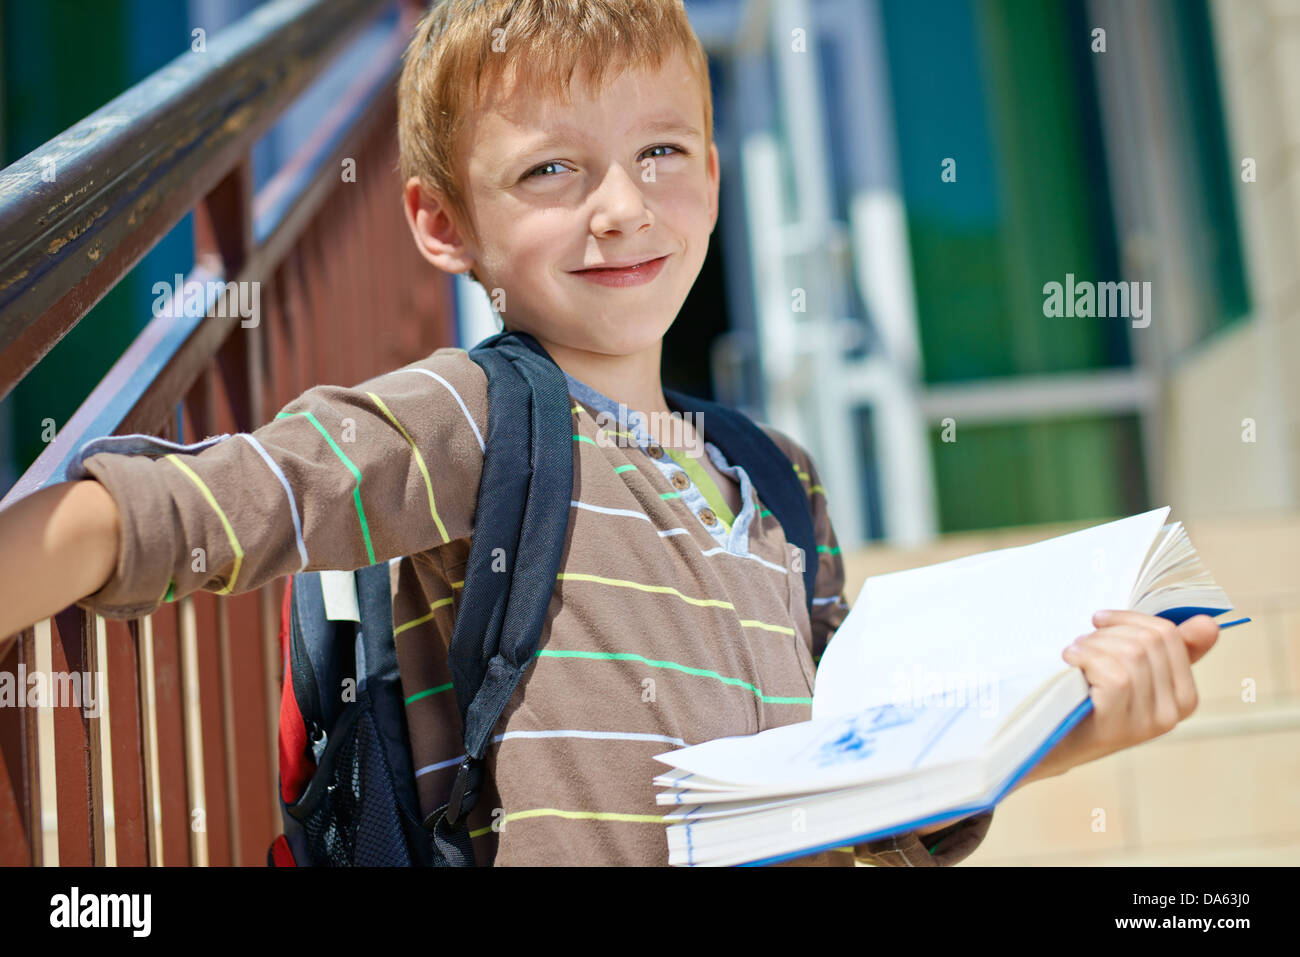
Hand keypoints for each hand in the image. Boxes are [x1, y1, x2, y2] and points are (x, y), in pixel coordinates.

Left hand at [1049, 609, 1219, 772]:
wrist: (1052, 743)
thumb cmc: (1090, 702)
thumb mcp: (1132, 674)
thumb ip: (1167, 650)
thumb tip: (1209, 623)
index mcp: (1185, 696)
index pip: (1169, 635)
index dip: (1129, 619)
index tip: (1101, 621)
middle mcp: (1174, 713)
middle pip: (1149, 641)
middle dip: (1109, 632)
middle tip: (1084, 642)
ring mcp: (1148, 723)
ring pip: (1131, 654)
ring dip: (1093, 645)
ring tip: (1075, 653)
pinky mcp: (1120, 726)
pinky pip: (1115, 675)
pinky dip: (1086, 658)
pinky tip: (1071, 662)